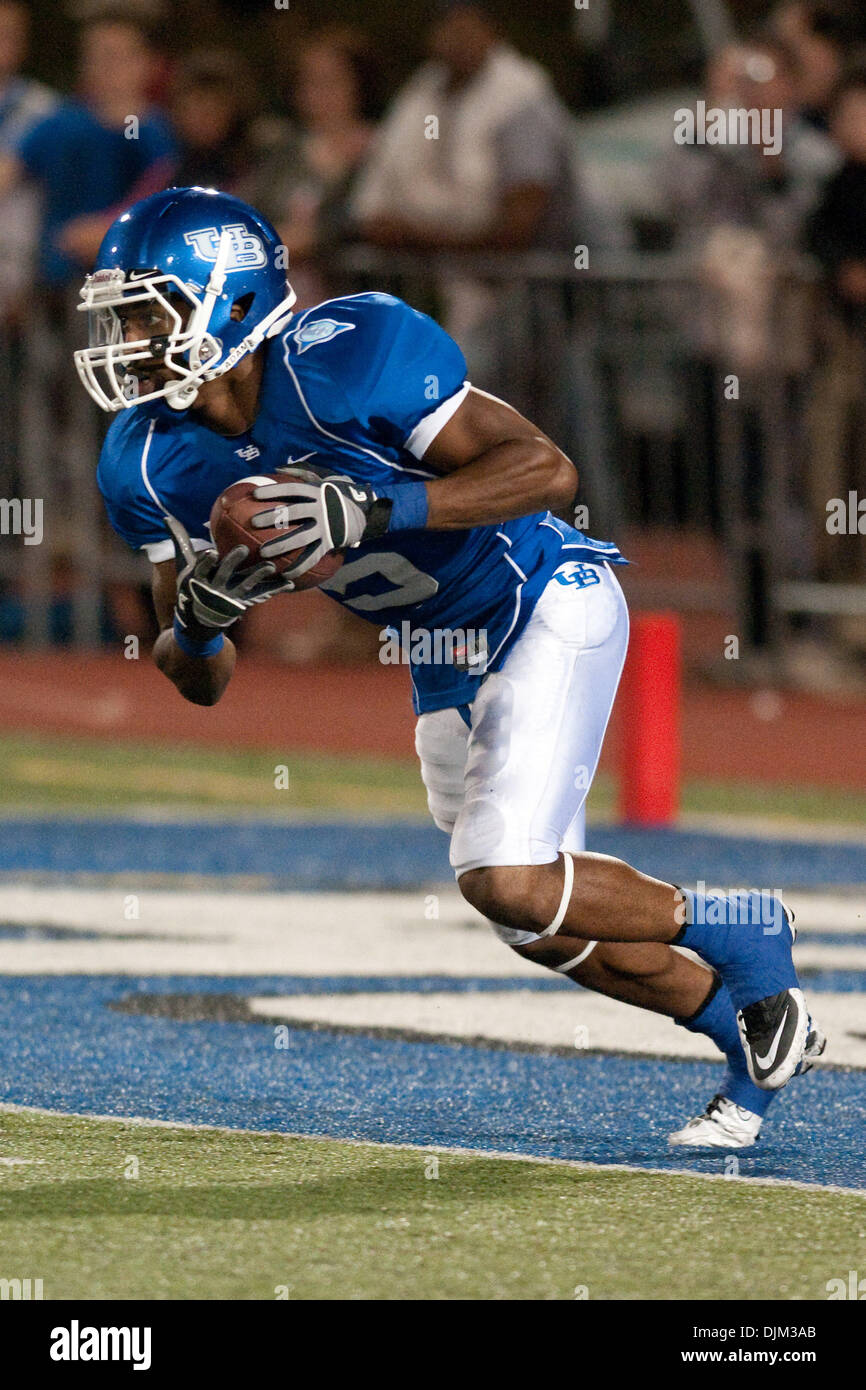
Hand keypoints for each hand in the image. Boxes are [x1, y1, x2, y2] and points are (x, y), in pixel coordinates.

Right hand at [165, 514, 294, 643]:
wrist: (199, 620)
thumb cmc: (192, 586)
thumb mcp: (184, 566)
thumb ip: (180, 541)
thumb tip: (167, 517)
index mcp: (198, 578)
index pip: (200, 568)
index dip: (205, 562)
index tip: (211, 551)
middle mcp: (214, 589)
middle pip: (223, 574)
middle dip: (232, 563)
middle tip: (242, 549)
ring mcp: (230, 598)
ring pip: (245, 586)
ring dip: (258, 576)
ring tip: (271, 566)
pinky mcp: (243, 604)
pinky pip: (261, 596)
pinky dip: (275, 589)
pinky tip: (290, 583)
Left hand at [249, 469, 391, 579]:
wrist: (363, 513)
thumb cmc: (335, 495)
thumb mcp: (323, 478)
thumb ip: (301, 473)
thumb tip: (277, 468)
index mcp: (316, 492)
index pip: (291, 490)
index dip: (273, 492)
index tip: (254, 495)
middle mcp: (320, 509)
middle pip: (294, 512)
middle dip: (273, 517)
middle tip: (253, 522)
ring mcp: (325, 528)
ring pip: (300, 537)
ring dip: (281, 545)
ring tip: (263, 553)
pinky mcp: (329, 543)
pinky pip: (312, 557)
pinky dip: (299, 566)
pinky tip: (286, 574)